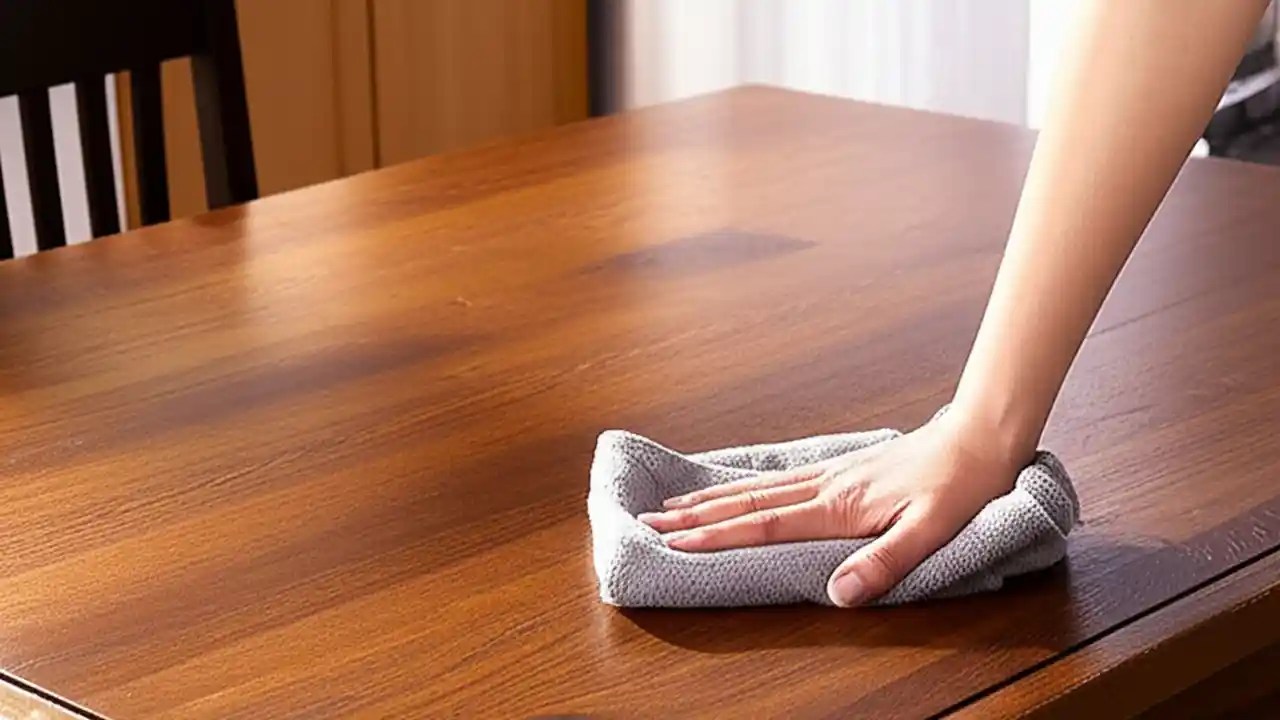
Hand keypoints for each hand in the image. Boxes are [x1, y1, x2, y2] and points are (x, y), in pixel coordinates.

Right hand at [638, 411, 1025, 606]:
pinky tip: (735, 486)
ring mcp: (831, 474)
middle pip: (748, 503)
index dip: (717, 536)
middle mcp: (826, 487)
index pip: (765, 525)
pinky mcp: (842, 468)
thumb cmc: (960, 484)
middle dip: (696, 515)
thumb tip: (836, 595)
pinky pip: (779, 477)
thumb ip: (885, 563)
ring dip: (713, 498)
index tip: (676, 542)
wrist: (980, 435)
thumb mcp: (932, 531)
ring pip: (759, 487)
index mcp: (841, 506)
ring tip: (675, 505)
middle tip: (651, 522)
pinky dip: (745, 484)